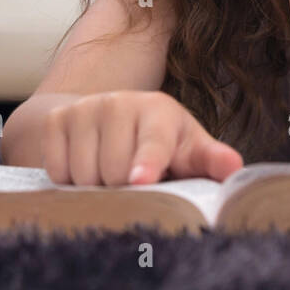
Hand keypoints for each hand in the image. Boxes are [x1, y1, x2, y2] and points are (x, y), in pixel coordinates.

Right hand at [40, 90, 243, 185]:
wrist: (113, 118)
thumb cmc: (163, 142)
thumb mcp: (190, 150)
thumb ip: (210, 160)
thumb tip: (233, 166)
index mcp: (158, 110)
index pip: (152, 144)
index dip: (147, 163)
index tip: (141, 180)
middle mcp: (119, 102)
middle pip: (114, 171)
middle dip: (123, 187)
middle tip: (133, 178)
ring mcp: (85, 107)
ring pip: (83, 174)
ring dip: (96, 186)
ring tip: (111, 172)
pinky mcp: (56, 118)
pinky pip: (57, 170)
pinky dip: (69, 179)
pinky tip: (87, 164)